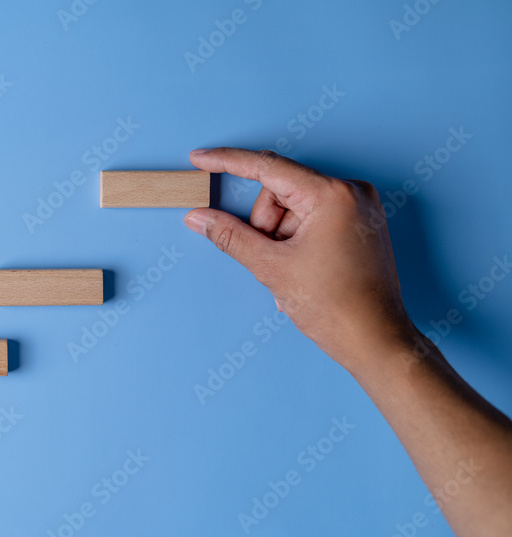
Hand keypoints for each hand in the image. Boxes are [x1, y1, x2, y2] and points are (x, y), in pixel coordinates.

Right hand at [184, 148, 413, 371]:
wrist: (375, 340)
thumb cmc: (336, 306)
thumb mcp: (271, 267)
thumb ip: (230, 236)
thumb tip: (199, 218)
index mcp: (332, 194)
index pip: (268, 167)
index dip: (228, 163)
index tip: (200, 159)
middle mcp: (351, 191)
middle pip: (280, 192)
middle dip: (265, 226)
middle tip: (272, 260)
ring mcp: (359, 207)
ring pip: (293, 208)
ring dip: (280, 239)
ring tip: (292, 272)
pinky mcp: (359, 224)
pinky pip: (312, 219)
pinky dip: (296, 242)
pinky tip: (302, 270)